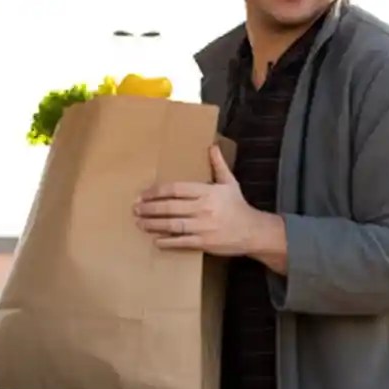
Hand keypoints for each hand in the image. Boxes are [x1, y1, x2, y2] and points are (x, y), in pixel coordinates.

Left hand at [133, 144, 266, 256]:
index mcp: (206, 191)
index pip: (176, 189)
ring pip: (172, 224)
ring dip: (153, 224)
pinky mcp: (204, 242)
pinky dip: (167, 241)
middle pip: (170, 207)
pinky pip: (181, 242)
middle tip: (135, 208)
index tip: (143, 194)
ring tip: (140, 222)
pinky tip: (156, 240)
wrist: (253, 231)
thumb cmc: (238, 206)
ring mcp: (202, 226)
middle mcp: (202, 208)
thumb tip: (212, 146)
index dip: (157, 191)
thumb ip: (218, 165)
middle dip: (149, 208)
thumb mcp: (229, 183)